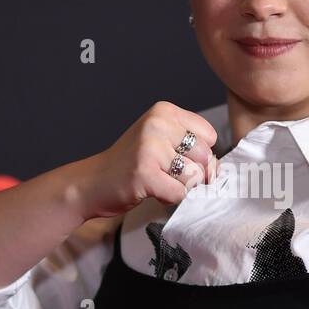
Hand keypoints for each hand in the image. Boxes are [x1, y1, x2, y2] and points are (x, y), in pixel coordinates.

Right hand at [74, 101, 218, 219]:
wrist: (91, 183)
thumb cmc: (130, 165)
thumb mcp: (161, 142)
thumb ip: (191, 148)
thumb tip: (218, 169)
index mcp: (164, 111)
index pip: (210, 136)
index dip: (198, 154)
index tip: (175, 159)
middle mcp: (158, 123)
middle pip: (205, 157)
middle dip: (191, 173)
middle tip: (163, 173)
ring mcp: (150, 147)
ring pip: (194, 177)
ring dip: (178, 187)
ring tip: (155, 180)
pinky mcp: (145, 173)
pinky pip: (180, 193)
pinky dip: (169, 198)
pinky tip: (151, 189)